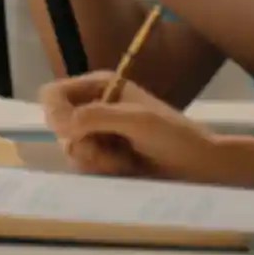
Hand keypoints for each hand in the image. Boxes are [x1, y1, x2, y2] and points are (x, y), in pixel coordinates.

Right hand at [40, 72, 253, 186]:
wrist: (200, 166)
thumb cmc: (174, 136)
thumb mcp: (138, 121)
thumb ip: (97, 116)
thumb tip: (63, 125)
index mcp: (99, 85)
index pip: (53, 94)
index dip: (56, 114)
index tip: (73, 133)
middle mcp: (93, 105)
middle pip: (57, 124)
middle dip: (79, 142)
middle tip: (105, 150)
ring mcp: (96, 131)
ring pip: (69, 148)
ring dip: (93, 158)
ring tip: (121, 161)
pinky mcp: (102, 155)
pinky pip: (82, 164)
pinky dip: (100, 169)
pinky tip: (123, 167)